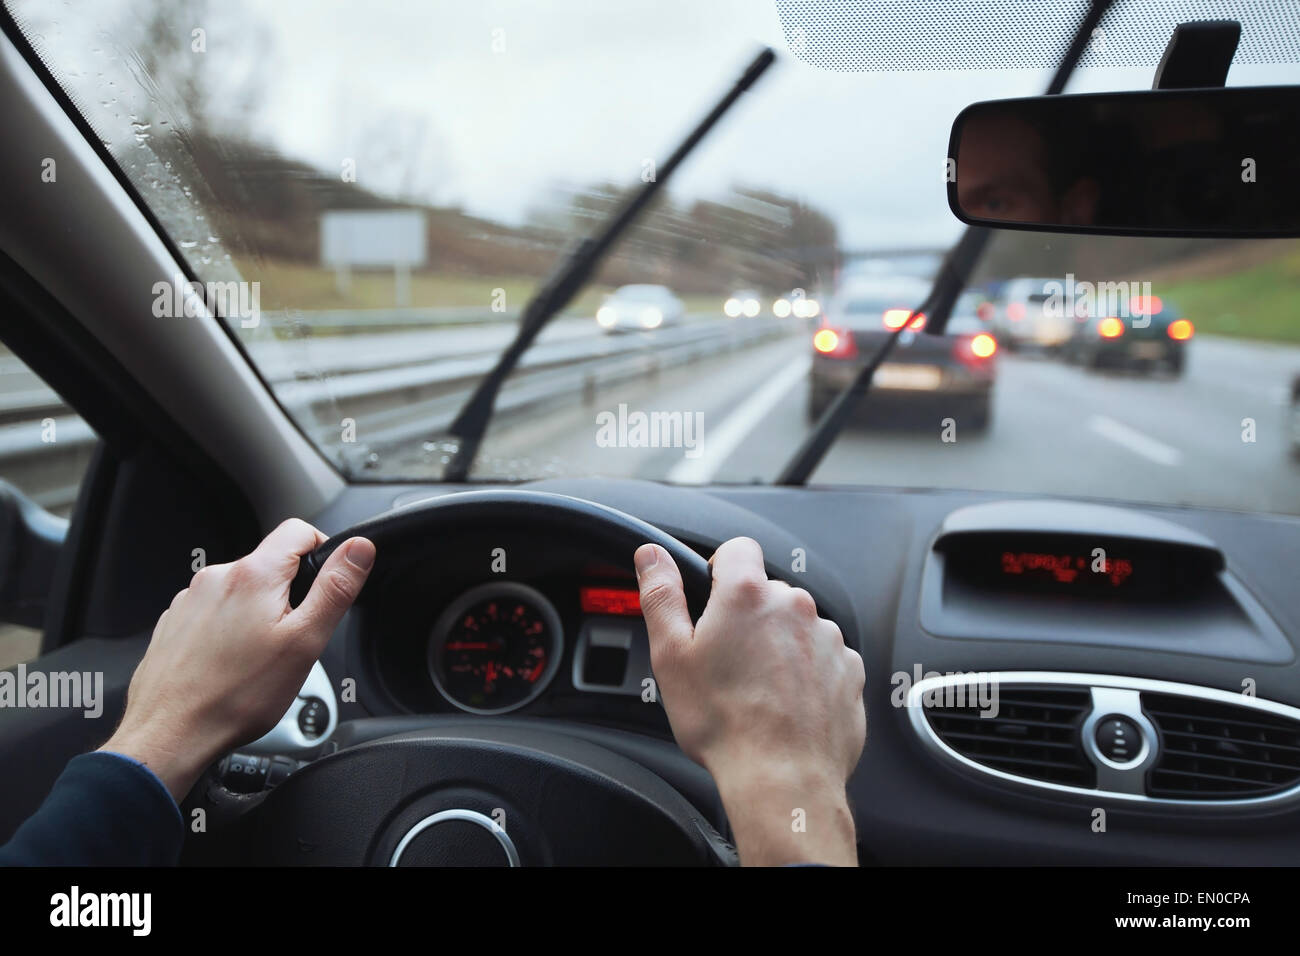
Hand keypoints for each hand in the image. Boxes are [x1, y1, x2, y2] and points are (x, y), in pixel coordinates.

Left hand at [100, 519, 374, 799]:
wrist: (170, 734)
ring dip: (258, 613)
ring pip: (242, 590)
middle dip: (290, 594)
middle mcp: (215, 578)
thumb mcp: (305, 642)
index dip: (323, 551)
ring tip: (258, 658)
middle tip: (292, 639)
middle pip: (270, 564)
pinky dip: (229, 630)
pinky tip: (230, 664)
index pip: (299, 530)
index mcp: (253, 575)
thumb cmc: (235, 696)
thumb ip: (335, 589)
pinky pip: (215, 612)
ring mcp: (190, 600)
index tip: (325, 587)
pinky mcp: (175, 622)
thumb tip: (359, 550)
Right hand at [635, 537, 864, 865]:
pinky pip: (823, 658)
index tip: (711, 601)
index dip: (720, 570)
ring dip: (779, 646)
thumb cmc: (724, 723)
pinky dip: (806, 673)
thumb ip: (661, 595)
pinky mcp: (849, 669)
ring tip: (757, 690)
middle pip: (767, 593)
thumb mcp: (670, 656)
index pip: (738, 549)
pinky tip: (786, 703)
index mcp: (747, 595)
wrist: (782, 778)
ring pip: (796, 627)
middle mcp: (795, 607)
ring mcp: (827, 638)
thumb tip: (652, 556)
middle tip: (727, 662)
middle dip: (748, 618)